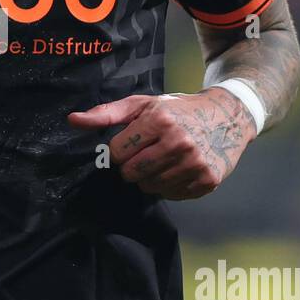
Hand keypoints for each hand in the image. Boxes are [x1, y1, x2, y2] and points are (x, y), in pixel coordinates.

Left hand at [66, 88, 256, 199]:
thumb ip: (106, 114)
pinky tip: (179, 168)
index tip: (133, 142)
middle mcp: (179, 143)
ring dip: (150, 176)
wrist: (227, 116)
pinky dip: (169, 185)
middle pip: (130, 174)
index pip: (116, 152)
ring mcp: (194, 164)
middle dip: (132, 165)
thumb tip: (72, 121)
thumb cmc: (178, 110)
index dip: (120, 149)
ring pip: (149, 187)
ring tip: (164, 158)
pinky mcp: (206, 181)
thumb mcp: (142, 104)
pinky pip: (171, 195)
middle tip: (148, 152)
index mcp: (160, 120)